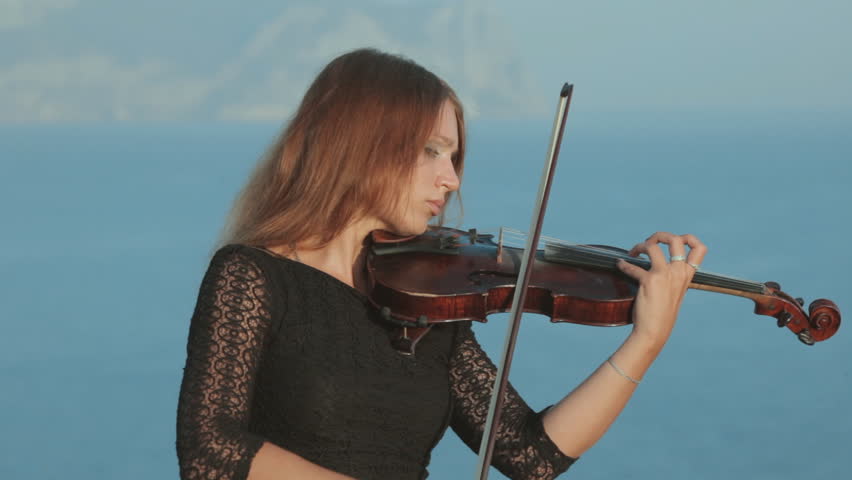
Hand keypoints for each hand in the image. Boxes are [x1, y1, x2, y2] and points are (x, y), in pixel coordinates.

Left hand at [616, 232, 706, 347]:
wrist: (654, 331)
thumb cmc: (662, 314)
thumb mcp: (675, 293)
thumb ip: (672, 277)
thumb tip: (660, 265)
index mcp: (687, 275)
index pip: (700, 249)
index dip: (689, 238)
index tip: (674, 240)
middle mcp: (678, 272)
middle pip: (675, 239)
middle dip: (659, 235)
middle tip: (649, 243)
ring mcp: (664, 275)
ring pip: (653, 246)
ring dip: (640, 245)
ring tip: (633, 252)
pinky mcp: (649, 281)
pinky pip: (633, 266)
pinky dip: (624, 264)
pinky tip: (620, 265)